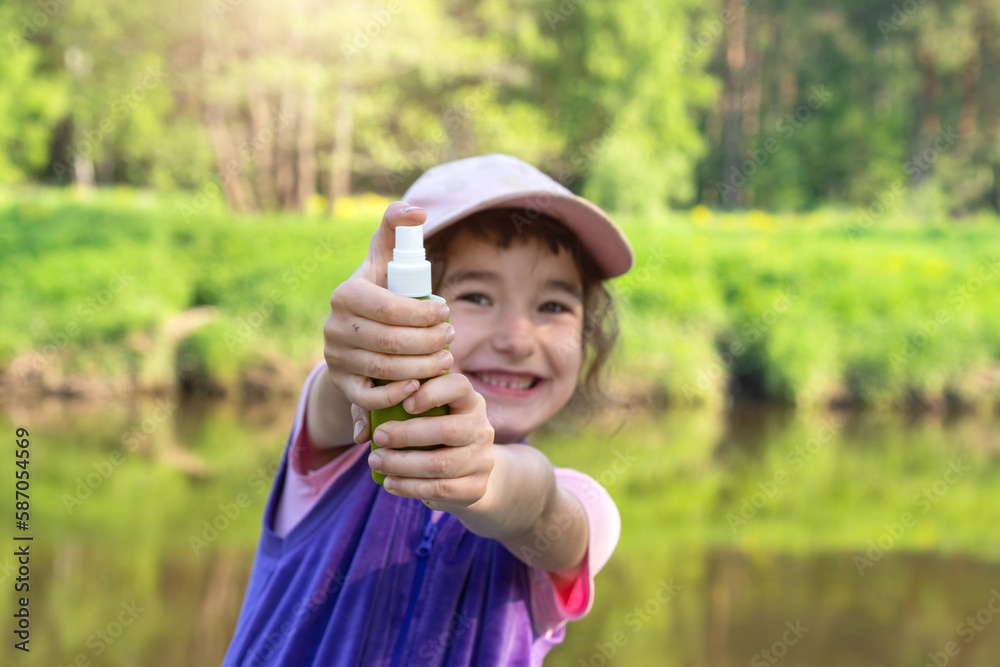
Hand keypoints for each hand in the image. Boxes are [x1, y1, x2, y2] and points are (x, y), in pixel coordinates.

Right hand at [323, 202, 454, 442]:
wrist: (358, 328)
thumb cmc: (381, 286)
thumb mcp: (384, 254)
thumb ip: (396, 225)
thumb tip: (418, 211)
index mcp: (346, 294)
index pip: (392, 309)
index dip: (425, 314)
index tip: (447, 312)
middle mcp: (334, 326)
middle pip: (392, 342)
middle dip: (429, 342)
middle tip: (451, 338)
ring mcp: (335, 357)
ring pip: (385, 369)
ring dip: (422, 367)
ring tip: (446, 359)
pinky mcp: (340, 384)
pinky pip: (367, 398)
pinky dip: (396, 394)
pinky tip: (418, 385)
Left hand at [367, 373, 495, 511]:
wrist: (464, 475)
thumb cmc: (430, 435)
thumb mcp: (415, 416)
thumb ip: (384, 411)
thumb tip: (362, 432)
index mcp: (470, 402)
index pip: (459, 386)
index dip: (432, 392)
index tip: (405, 403)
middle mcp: (482, 428)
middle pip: (448, 430)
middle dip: (407, 434)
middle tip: (378, 437)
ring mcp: (482, 460)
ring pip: (441, 464)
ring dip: (402, 464)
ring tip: (375, 461)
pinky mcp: (476, 488)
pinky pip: (440, 489)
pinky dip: (410, 487)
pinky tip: (389, 483)